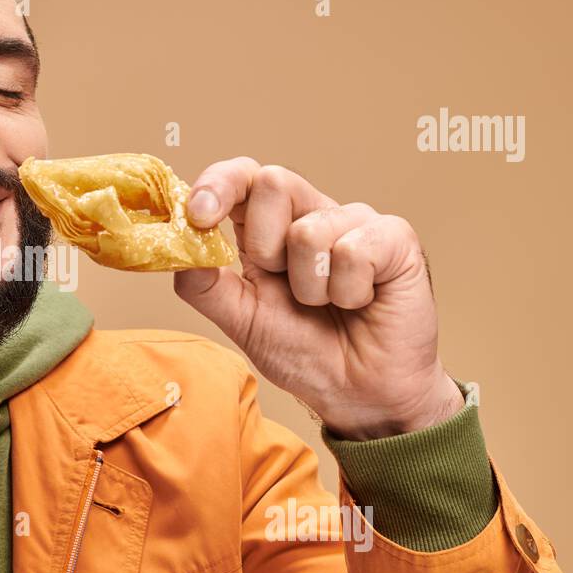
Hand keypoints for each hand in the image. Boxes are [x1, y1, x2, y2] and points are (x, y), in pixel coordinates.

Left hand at [173, 158, 463, 440]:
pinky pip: (354, 250)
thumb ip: (205, 285)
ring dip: (309, 287)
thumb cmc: (305, 352)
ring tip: (329, 305)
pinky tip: (361, 302)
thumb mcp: (242, 320)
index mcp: (269, 226)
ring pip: (309, 230)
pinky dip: (349, 291)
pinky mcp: (395, 237)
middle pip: (272, 183)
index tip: (199, 215)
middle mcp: (311, 213)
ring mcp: (354, 222)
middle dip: (266, 247)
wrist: (358, 395)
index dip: (217, 184)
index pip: (241, 177)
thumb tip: (177, 248)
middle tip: (286, 288)